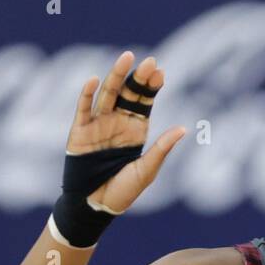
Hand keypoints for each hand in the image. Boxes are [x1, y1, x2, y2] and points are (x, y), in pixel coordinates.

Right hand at [66, 51, 185, 212]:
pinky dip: (87, 93)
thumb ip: (162, 149)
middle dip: (139, 77)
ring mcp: (98, 124)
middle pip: (128, 93)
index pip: (145, 102)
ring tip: (127, 58)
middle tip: (150, 62)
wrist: (95, 206)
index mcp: (136, 129)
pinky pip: (83, 108)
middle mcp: (118, 122)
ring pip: (108, 94)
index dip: (152, 87)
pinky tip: (95, 79)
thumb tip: (184, 128)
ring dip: (116, 76)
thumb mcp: (146, 170)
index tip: (161, 72)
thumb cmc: (123, 191)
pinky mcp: (80, 130)